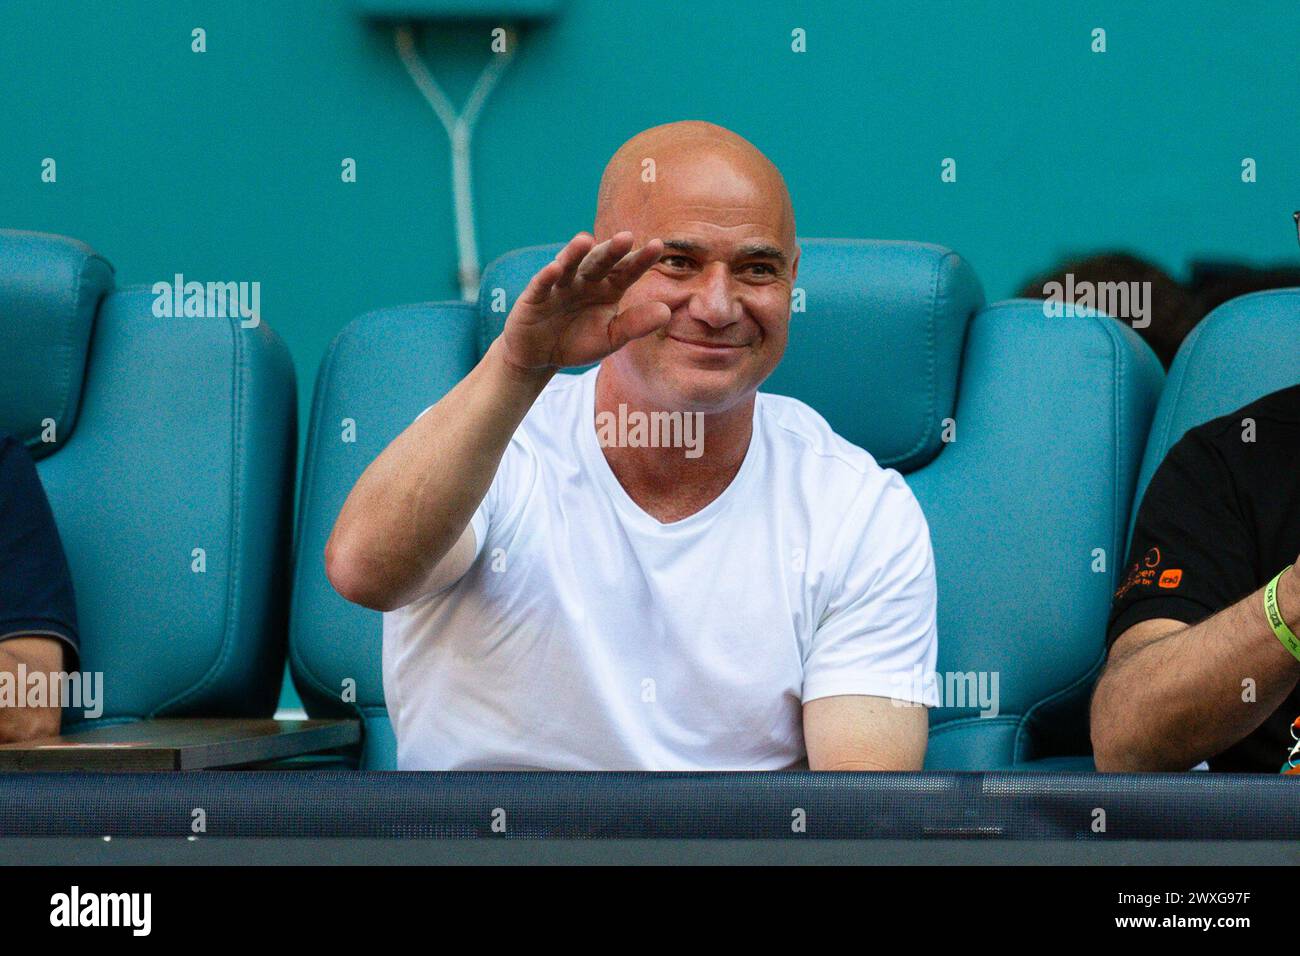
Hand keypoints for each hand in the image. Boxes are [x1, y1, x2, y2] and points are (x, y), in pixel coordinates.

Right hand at [498, 231, 669, 372]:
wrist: (541, 356)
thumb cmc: (578, 342)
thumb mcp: (610, 338)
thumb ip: (635, 325)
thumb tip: (666, 312)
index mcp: (608, 288)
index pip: (626, 271)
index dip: (640, 260)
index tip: (658, 246)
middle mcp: (585, 281)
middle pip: (600, 262)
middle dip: (611, 250)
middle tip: (626, 237)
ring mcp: (559, 286)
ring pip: (569, 266)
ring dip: (575, 253)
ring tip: (585, 240)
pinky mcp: (534, 297)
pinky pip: (541, 285)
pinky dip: (547, 276)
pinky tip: (555, 268)